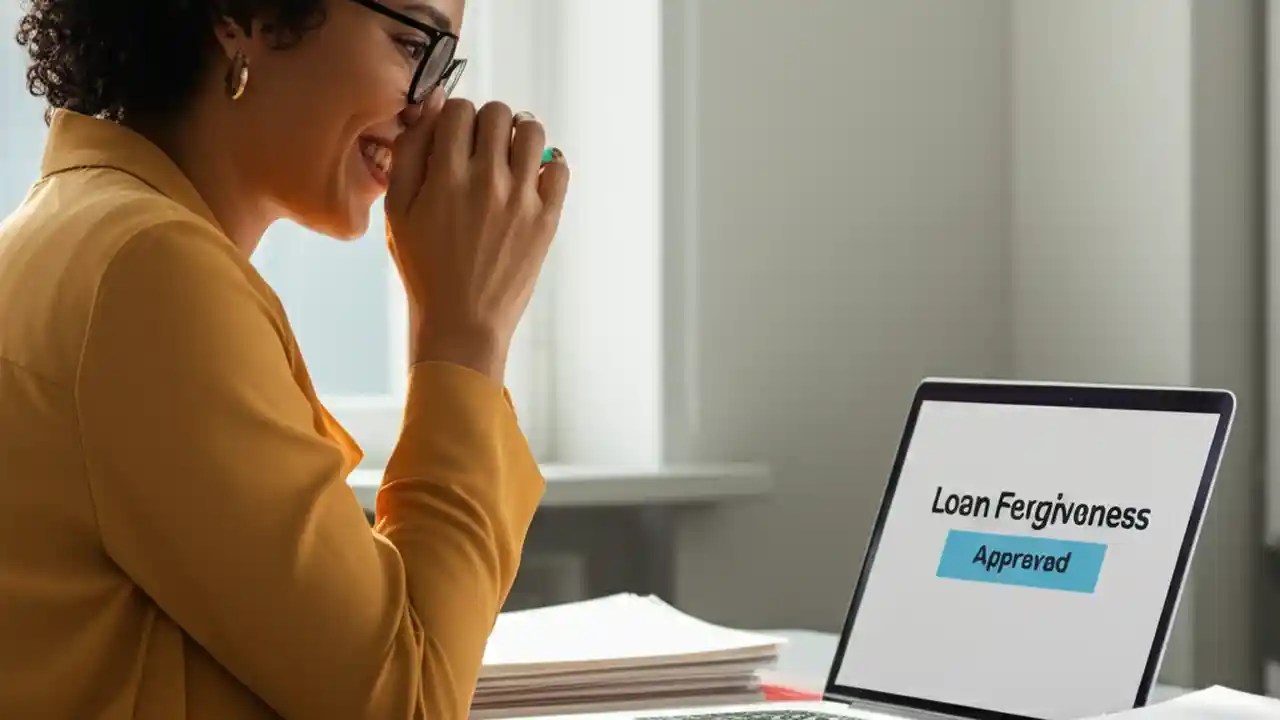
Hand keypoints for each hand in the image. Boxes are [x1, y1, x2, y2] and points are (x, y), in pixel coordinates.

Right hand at [385, 89, 569, 383]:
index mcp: (445, 176)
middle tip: (482, 143)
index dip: (454, 116)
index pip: (458, 108)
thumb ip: (409, 154)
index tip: (454, 135)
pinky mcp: (546, 219)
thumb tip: (431, 105)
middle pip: (497, 113)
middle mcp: (486, 180)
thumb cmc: (425, 269)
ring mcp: (521, 199)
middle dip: (487, 121)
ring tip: (510, 150)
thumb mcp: (398, 212)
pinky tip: (533, 175)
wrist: (463, 322)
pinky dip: (549, 162)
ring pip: (532, 131)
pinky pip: (560, 167)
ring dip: (519, 132)